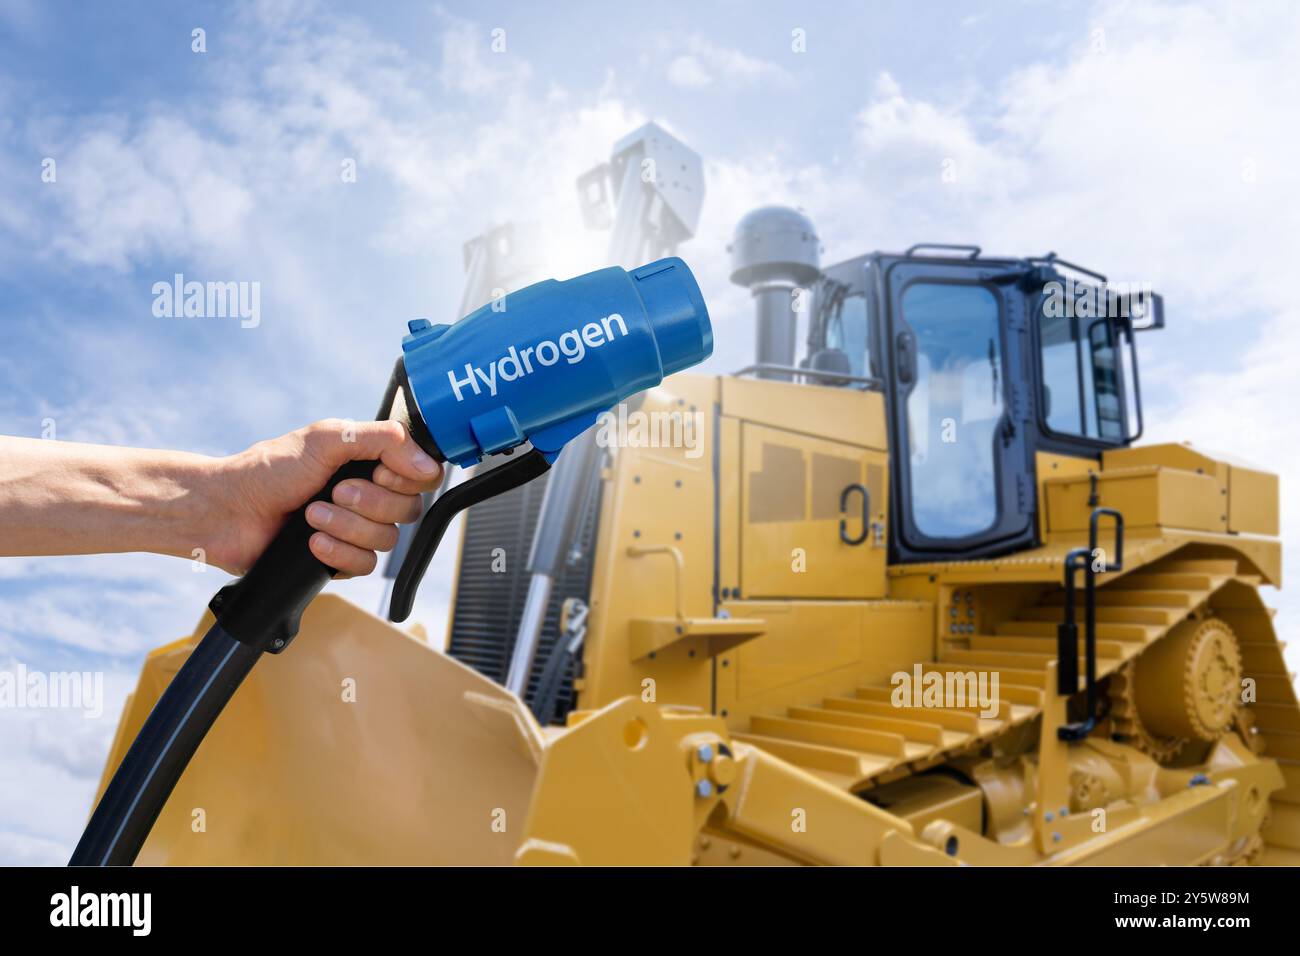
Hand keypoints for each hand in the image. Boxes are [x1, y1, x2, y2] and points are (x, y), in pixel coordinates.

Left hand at [211, 419, 443, 575]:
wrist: (228, 511)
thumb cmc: (269, 470)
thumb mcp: (327, 439)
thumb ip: (382, 440)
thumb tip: (427, 461)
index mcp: (370, 462)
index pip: (422, 475)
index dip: (407, 477)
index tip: (380, 471)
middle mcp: (369, 495)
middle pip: (409, 509)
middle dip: (369, 502)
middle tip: (334, 491)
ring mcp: (356, 529)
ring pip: (387, 540)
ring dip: (346, 527)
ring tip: (311, 515)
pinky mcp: (341, 559)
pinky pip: (365, 565)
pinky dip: (338, 552)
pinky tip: (311, 542)